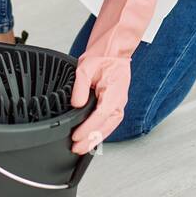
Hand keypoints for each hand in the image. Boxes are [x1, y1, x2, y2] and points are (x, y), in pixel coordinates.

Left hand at [70, 0, 159, 153]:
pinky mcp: (115, 102)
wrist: (113, 47)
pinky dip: (100, 131)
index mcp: (114, 90)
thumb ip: (80, 88)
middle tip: (76, 149)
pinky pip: (109, 120)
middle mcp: (119, 98)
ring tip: (82, 148)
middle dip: (92, 140)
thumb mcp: (85, 67)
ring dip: (96, 138)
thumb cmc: (103, 54)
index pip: (102, 115)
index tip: (76, 136)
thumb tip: (76, 104)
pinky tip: (91, 137)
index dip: (89, 128)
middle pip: (107, 125)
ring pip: (110, 125)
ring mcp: (119, 101)